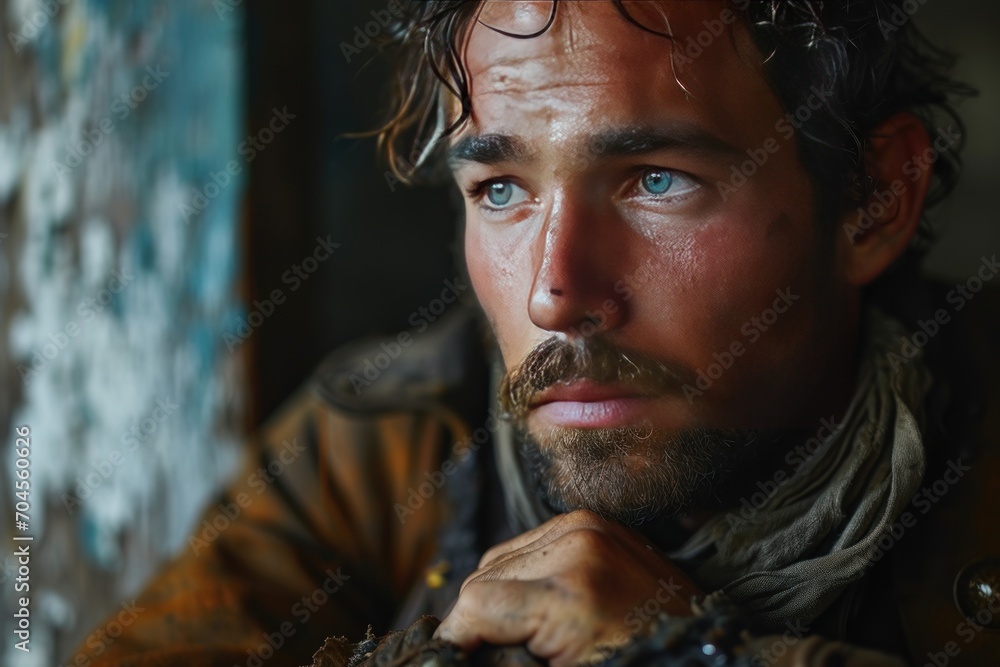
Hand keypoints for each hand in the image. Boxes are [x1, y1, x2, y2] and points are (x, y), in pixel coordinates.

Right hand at [433, 509, 701, 666]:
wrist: (708, 651)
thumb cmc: (639, 666)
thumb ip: (506, 663)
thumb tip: (452, 655)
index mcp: (572, 593)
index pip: (474, 604)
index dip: (456, 641)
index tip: (454, 661)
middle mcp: (577, 544)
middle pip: (483, 577)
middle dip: (478, 622)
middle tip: (493, 654)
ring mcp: (588, 527)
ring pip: (501, 558)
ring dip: (498, 596)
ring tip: (520, 634)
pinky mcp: (594, 523)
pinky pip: (530, 545)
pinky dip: (523, 574)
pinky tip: (540, 605)